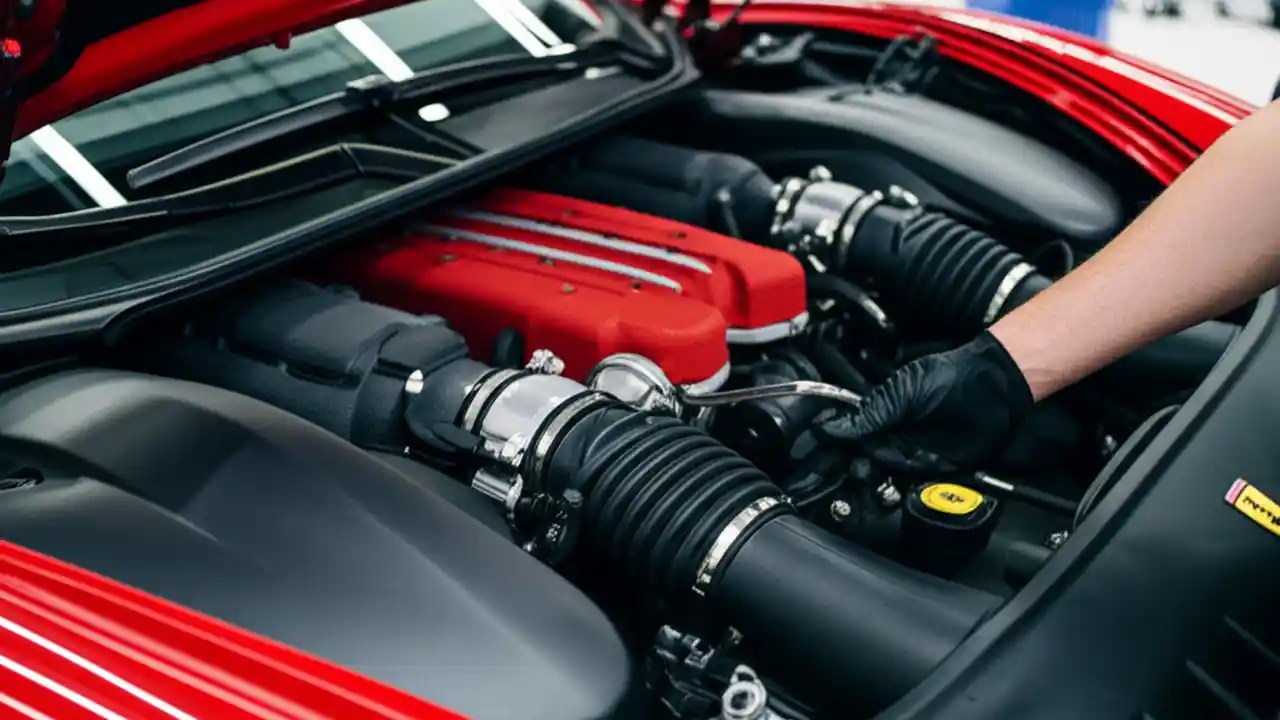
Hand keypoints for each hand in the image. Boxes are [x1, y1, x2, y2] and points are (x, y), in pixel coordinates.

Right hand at [819, 332, 1033, 467]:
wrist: (991, 389)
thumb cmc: (945, 380)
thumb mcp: (899, 395)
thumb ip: (868, 417)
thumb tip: (828, 428)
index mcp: (883, 419)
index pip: (854, 442)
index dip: (841, 454)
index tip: (829, 464)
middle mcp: (896, 440)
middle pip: (869, 465)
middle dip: (862, 472)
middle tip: (860, 472)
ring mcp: (918, 456)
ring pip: (892, 478)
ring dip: (886, 481)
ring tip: (887, 476)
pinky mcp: (940, 470)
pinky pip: (919, 483)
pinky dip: (913, 483)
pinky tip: (913, 474)